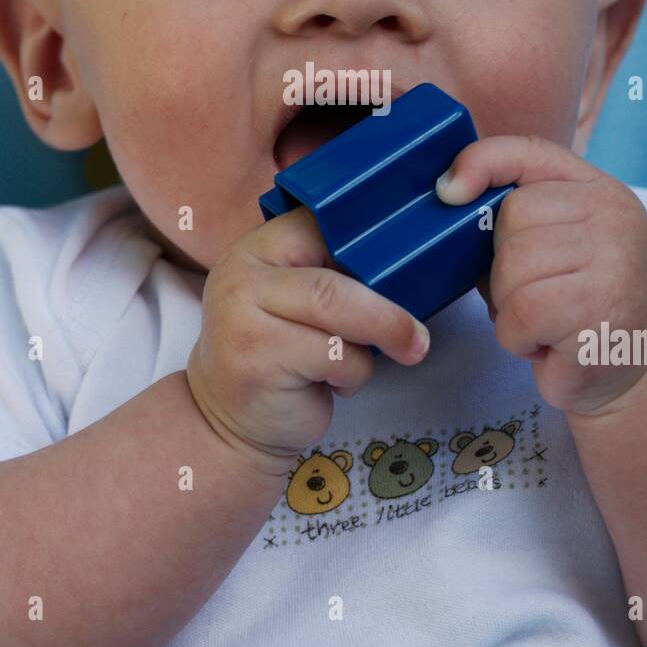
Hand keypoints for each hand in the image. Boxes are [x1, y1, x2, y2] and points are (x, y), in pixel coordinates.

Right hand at [185, 205, 429, 473]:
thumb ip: (335, 277)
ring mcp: (241, 315)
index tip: (407, 269)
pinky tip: (330, 384)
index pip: (322, 224)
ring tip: (354, 364)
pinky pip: (335, 358)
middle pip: (333, 280)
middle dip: (386, 313)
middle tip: (417, 338)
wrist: (228, 423)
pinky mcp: (256, 359)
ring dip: (368, 347)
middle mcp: (242, 272)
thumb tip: (412, 266)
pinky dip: (351, 376)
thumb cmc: (281, 358)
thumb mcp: (301, 304)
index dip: (370, 246)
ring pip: (338, 316)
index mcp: (259, 248)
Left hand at [436, 135, 646, 415]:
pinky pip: (521, 313)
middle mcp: (615, 215)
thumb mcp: (555, 243)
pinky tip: (549, 342)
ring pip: (511, 268)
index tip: (449, 192)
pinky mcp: (602, 310)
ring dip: (509, 307)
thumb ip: (515, 208)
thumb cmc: (583, 302)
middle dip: (502, 266)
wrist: (643, 365)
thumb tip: (449, 190)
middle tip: (535, 295)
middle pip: (511, 218)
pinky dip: (518, 337)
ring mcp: (615, 261)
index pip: (527, 152)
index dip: (480, 164)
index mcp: (600, 190)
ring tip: (544, 321)